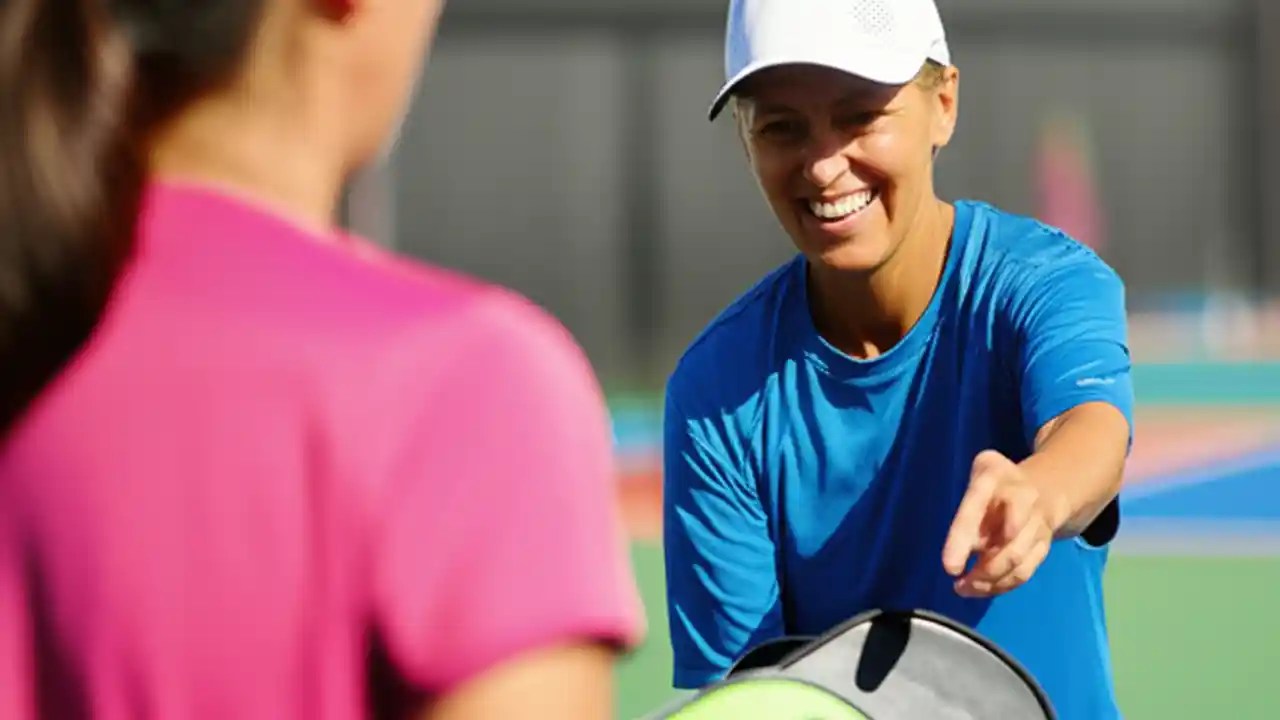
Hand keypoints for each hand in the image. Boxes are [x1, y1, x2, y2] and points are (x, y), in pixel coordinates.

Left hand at [941, 450, 1060, 597]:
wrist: (1045, 487)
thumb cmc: (995, 484)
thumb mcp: (978, 478)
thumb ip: (969, 510)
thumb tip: (968, 549)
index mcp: (995, 477)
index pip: (977, 506)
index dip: (962, 538)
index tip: (950, 568)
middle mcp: (1024, 499)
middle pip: (1007, 544)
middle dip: (983, 570)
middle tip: (959, 585)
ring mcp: (1038, 524)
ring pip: (1017, 562)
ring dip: (991, 582)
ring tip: (966, 589)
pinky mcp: (1044, 545)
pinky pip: (1025, 571)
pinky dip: (1003, 585)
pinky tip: (984, 589)